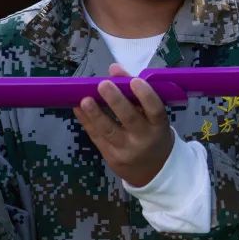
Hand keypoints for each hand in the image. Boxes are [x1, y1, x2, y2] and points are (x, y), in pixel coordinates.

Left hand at [73, 63, 173, 186]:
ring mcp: (126, 149)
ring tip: (85, 99)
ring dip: (95, 113)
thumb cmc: (154, 134)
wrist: (154, 170)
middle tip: (103, 84)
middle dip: (116, 101)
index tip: (135, 81)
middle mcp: (144, 138)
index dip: (146, 95)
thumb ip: (136, 92)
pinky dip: (86, 121)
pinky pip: (96, 137)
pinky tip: (78, 108)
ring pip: (108, 130)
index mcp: (159, 126)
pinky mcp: (111, 156)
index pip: (156, 110)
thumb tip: (114, 69)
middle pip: (130, 118)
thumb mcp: (154, 117)